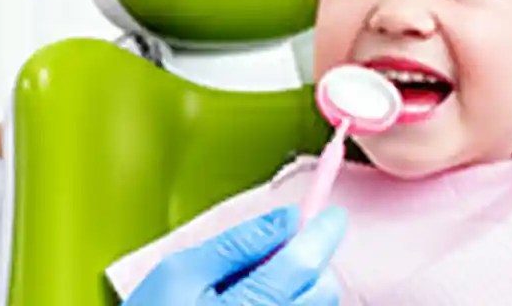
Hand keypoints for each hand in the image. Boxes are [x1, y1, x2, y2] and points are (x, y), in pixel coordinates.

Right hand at [122, 205, 345, 304]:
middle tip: (278, 250)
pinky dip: (293, 303)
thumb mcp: (180, 271)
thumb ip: (236, 243)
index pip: (303, 263)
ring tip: (257, 282)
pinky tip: (258, 301)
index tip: (331, 213)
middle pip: (322, 290)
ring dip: (302, 286)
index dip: (321, 231)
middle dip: (311, 262)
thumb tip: (283, 217)